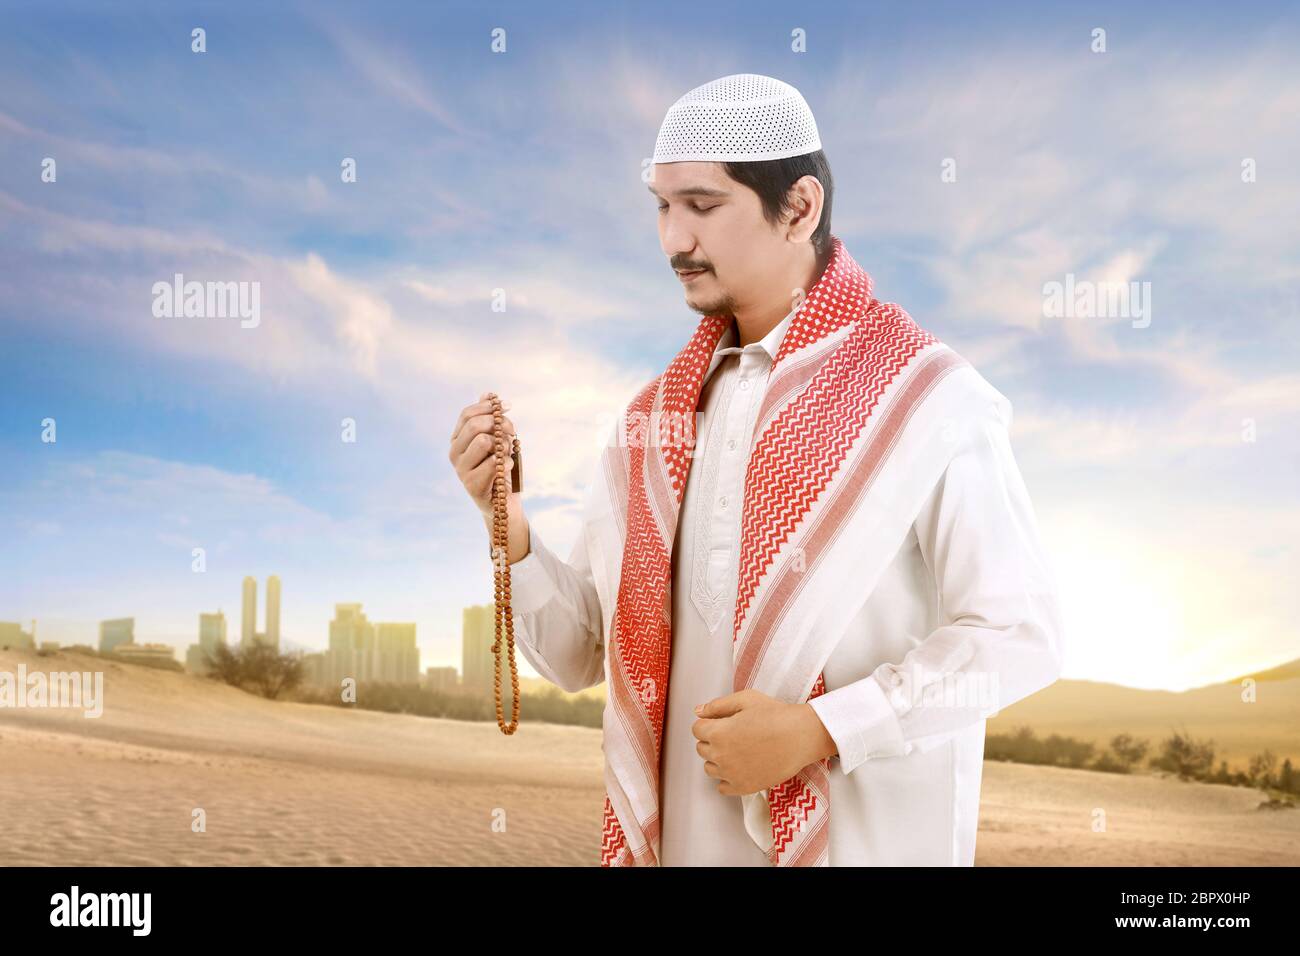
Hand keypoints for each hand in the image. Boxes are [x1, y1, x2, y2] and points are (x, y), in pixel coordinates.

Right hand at [450, 391, 517, 517]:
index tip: (508, 406)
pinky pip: (494, 464)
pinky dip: (507, 463)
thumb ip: (491, 418)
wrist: (503, 502)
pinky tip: (507, 470)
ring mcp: (461, 470)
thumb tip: (488, 394)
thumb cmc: (500, 468)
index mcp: (457, 439)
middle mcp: (454, 453)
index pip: (467, 414)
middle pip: (475, 425)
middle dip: (500, 424)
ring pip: (484, 441)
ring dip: (503, 446)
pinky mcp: (472, 485)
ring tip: (507, 455)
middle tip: (512, 432)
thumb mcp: (497, 439)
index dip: (489, 406)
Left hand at [692, 688, 836, 795]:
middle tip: (733, 733)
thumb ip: (718, 705)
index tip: (722, 722)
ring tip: (737, 750)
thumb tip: (698, 711)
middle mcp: (720, 756)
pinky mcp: (744, 787)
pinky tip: (740, 767)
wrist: (801, 737)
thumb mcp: (745, 699)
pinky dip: (727, 779)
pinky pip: (722, 788)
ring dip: (717, 759)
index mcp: (718, 733)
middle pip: (702, 749)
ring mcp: (731, 774)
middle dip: (712, 740)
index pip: (697, 730)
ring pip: (710, 768)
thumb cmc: (776, 715)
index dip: (708, 723)